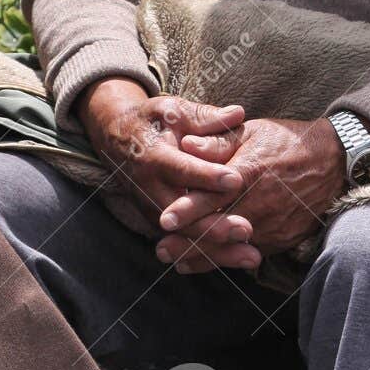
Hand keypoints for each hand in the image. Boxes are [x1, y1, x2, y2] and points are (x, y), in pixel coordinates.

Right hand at [76, 79, 259, 272]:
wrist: (118, 139)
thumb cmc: (153, 122)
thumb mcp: (175, 111)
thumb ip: (206, 117)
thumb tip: (238, 114)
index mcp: (153, 156)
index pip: (181, 169)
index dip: (207, 176)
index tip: (236, 179)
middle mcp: (149, 188)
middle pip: (181, 214)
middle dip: (214, 225)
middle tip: (247, 229)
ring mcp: (152, 210)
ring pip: (184, 237)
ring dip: (218, 250)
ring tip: (252, 256)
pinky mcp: (159, 223)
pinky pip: (185, 243)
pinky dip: (211, 255)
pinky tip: (239, 259)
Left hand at [157, 116, 346, 273]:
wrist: (333, 162)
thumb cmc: (287, 142)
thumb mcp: (252, 132)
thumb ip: (218, 141)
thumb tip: (186, 144)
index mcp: (249, 173)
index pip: (214, 195)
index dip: (189, 209)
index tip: (164, 220)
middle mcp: (261, 204)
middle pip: (219, 230)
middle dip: (189, 243)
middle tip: (162, 251)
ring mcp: (273, 225)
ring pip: (233, 248)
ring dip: (205, 257)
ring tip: (178, 263)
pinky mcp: (282, 239)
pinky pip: (249, 252)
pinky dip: (227, 258)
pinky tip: (205, 263)